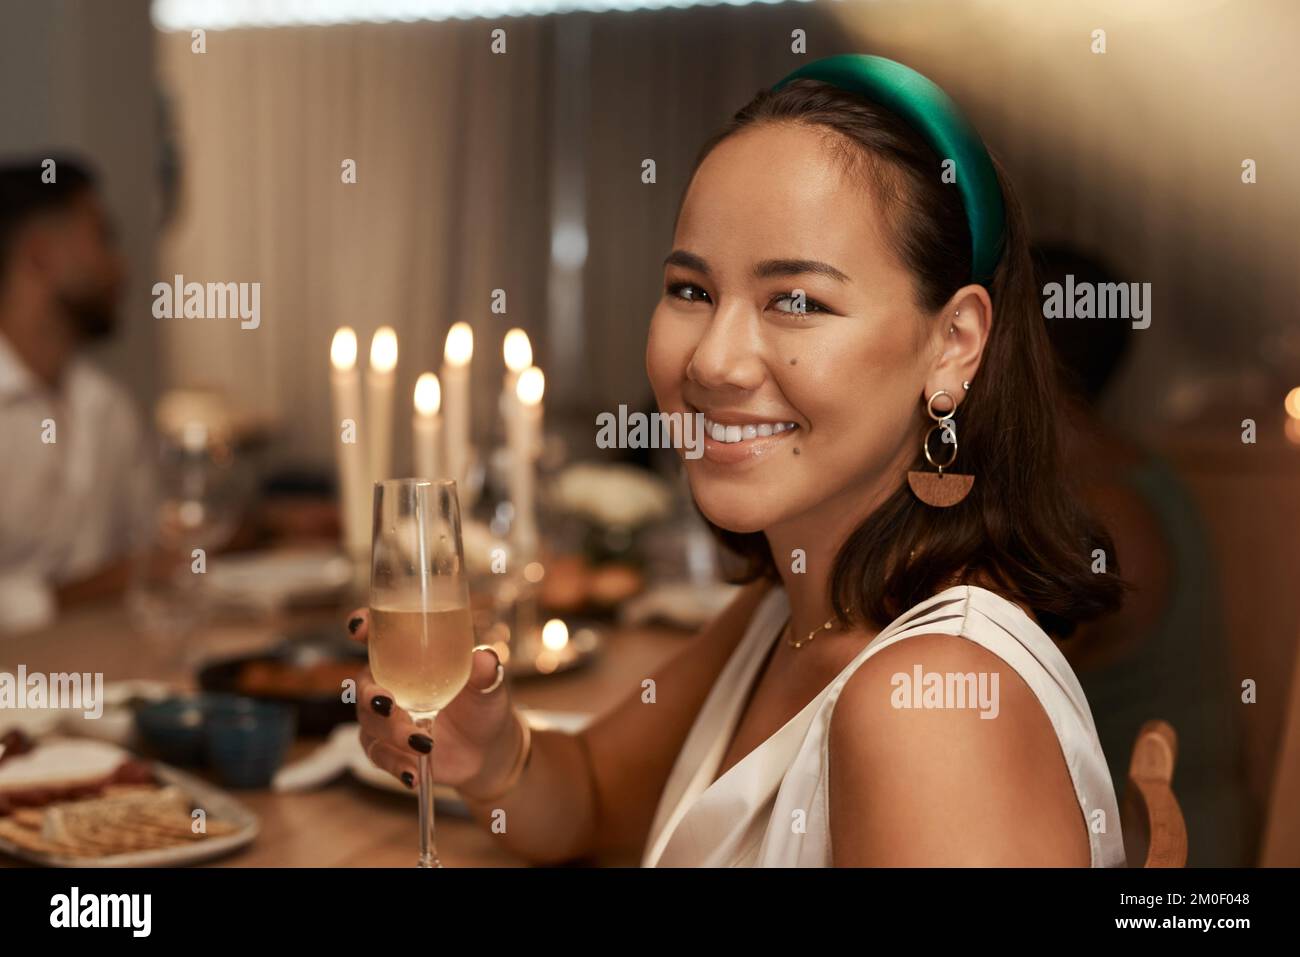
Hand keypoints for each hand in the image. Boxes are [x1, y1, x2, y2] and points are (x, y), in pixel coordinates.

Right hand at [345, 609, 522, 797]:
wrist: (489, 749)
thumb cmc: (484, 705)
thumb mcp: (489, 686)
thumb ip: (485, 672)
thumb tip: (485, 658)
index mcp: (410, 658)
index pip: (380, 637)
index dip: (364, 626)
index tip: (358, 626)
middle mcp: (392, 684)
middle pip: (365, 685)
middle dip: (370, 694)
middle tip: (386, 703)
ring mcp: (387, 718)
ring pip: (371, 724)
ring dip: (392, 734)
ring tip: (422, 744)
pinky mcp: (389, 748)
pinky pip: (380, 756)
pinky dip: (395, 765)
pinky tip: (413, 774)